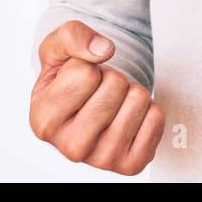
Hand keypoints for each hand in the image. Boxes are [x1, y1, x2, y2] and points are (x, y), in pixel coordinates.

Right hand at [30, 19, 164, 173]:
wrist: (91, 102)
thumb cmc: (69, 77)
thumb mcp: (58, 48)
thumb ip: (71, 36)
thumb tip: (103, 50)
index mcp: (44, 120)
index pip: (83, 74)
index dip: (87, 65)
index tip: (80, 78)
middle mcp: (70, 147)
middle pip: (115, 86)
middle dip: (112, 76)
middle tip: (100, 90)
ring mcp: (102, 159)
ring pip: (138, 99)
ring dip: (130, 91)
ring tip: (114, 102)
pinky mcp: (131, 164)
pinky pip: (157, 118)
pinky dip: (148, 108)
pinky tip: (129, 116)